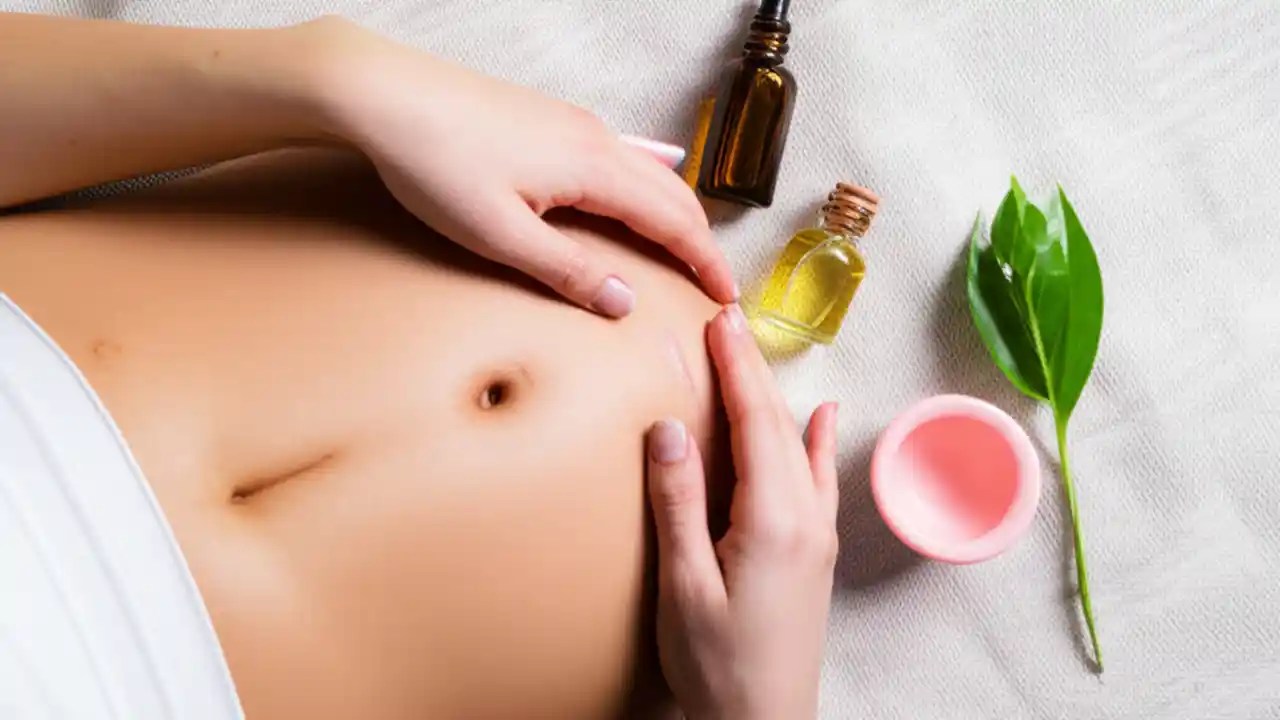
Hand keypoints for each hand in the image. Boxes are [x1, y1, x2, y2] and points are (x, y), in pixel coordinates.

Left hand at [311, 18, 737, 316]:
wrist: (383, 94)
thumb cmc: (435, 163)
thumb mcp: (499, 235)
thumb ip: (566, 271)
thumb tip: (622, 301)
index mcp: (594, 168)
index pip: (672, 221)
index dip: (704, 261)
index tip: (726, 294)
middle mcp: (595, 139)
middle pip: (671, 191)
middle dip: (698, 238)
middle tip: (713, 280)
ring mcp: (573, 123)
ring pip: (646, 170)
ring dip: (672, 211)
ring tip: (681, 248)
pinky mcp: (548, 119)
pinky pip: (619, 155)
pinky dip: (642, 186)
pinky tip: (633, 195)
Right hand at [646, 306, 838, 719]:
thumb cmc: (720, 666)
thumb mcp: (684, 588)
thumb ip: (677, 506)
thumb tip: (668, 431)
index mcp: (772, 519)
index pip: (753, 422)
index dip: (735, 368)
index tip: (719, 321)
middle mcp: (805, 518)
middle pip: (778, 424)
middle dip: (752, 370)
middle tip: (728, 321)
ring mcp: (816, 535)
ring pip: (796, 445)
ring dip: (774, 396)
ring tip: (754, 356)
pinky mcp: (813, 552)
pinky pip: (818, 478)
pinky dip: (815, 440)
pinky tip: (822, 417)